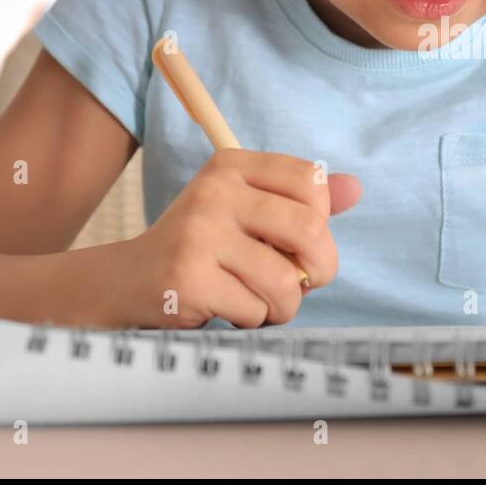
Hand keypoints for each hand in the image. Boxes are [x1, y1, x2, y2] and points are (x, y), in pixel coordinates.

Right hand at [113, 149, 360, 328]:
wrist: (130, 281)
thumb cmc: (204, 247)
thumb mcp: (250, 211)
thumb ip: (302, 202)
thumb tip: (355, 188)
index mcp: (233, 165)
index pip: (311, 182)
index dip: (321, 221)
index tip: (301, 241)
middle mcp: (215, 191)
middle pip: (308, 230)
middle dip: (318, 269)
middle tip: (300, 284)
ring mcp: (199, 233)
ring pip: (283, 280)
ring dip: (282, 304)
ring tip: (262, 302)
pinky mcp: (188, 277)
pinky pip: (254, 309)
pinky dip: (252, 319)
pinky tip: (228, 310)